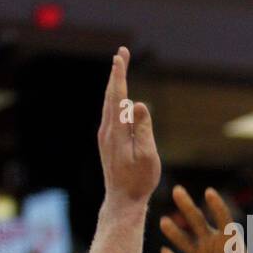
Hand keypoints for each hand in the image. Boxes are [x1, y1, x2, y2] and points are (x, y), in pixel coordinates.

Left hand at [97, 47, 160, 211]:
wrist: (122, 200)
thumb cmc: (139, 181)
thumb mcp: (147, 156)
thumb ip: (143, 130)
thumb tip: (138, 104)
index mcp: (116, 132)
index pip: (118, 97)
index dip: (119, 75)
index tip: (120, 56)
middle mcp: (107, 131)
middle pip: (111, 96)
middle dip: (116, 73)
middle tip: (121, 53)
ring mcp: (105, 136)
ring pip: (109, 104)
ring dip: (115, 84)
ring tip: (119, 67)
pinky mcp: (107, 141)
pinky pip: (110, 113)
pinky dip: (114, 98)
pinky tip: (118, 95)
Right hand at [160, 186, 252, 252]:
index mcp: (227, 239)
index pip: (223, 219)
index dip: (217, 206)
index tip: (209, 192)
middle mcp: (210, 243)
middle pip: (197, 221)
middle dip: (187, 207)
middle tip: (177, 190)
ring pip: (184, 240)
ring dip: (174, 232)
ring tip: (164, 221)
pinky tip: (165, 252)